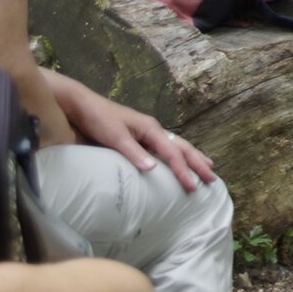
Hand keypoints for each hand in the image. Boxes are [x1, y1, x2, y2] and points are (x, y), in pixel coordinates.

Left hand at [60, 86, 216, 190]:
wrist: (80, 105)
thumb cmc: (97, 118)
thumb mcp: (114, 136)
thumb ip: (133, 152)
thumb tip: (153, 168)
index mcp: (150, 128)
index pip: (172, 152)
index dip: (183, 170)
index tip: (193, 187)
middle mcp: (152, 129)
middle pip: (181, 147)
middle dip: (197, 162)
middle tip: (212, 178)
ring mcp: (146, 132)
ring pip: (176, 145)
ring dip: (192, 157)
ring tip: (207, 166)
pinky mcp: (137, 137)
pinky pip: (164, 148)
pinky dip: (176, 155)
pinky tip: (177, 160)